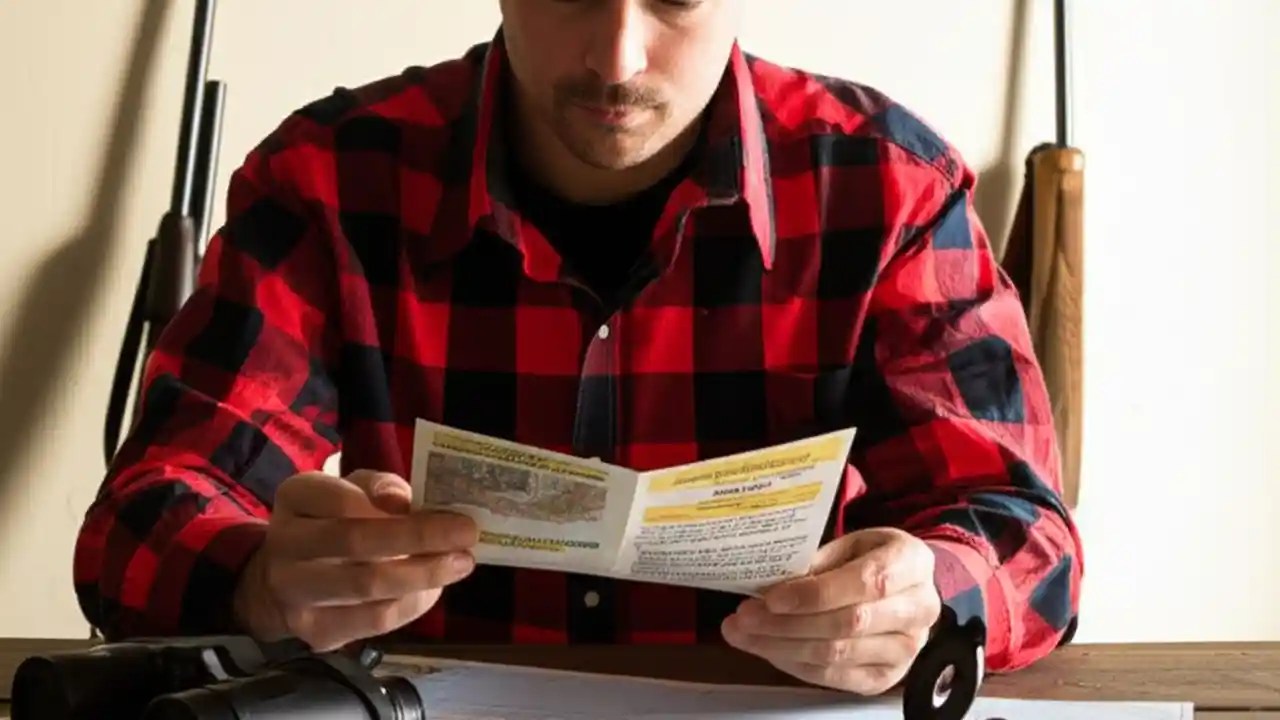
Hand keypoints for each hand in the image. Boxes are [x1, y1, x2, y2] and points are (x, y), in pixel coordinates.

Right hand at [232, 469, 478, 651]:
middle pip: (354, 541)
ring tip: (460, 563)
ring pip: (365, 585)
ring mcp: (295, 593)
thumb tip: (404, 501)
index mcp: (297, 498)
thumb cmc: (335, 522)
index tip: (446, 510)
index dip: (393, 506)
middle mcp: (286, 545)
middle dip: (419, 537)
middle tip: (467, 534)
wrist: (289, 581)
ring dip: (422, 575)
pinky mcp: (315, 631)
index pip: (340, 498)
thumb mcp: (353, 490)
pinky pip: (371, 621)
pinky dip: (410, 604)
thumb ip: (380, 488)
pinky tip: (432, 590)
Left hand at [721, 527, 940, 694]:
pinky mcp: (887, 677)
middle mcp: (918, 610)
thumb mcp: (851, 543)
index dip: (815, 594)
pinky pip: (835, 677)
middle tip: (743, 617)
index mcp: (912, 563)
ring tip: (743, 633)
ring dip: (781, 646)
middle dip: (787, 623)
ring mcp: (906, 650)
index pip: (865, 583)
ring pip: (837, 655)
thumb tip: (770, 581)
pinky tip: (768, 649)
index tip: (771, 597)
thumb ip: (818, 560)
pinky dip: (794, 664)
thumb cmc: (873, 558)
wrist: (905, 587)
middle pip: (847, 624)